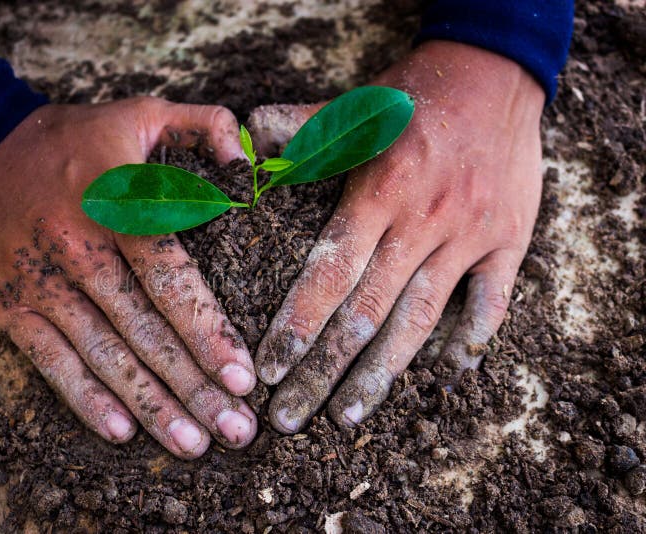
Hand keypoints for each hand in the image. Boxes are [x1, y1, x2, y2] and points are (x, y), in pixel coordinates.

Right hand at [0, 98, 257, 458]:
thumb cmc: (75, 138)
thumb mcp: (142, 112)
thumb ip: (205, 126)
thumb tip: (249, 161)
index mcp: (117, 205)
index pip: (170, 280)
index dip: (207, 332)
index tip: (243, 378)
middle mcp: (78, 250)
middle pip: (145, 331)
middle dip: (193, 386)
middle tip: (236, 430)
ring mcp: (38, 282)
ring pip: (103, 355)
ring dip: (150, 404)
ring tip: (192, 444)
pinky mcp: (6, 304)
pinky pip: (48, 359)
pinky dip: (83, 397)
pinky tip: (121, 431)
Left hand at [250, 41, 544, 432]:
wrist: (496, 73)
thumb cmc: (413, 95)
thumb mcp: (353, 106)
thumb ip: (297, 131)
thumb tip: (242, 145)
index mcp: (378, 190)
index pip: (329, 272)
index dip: (296, 325)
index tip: (268, 370)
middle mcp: (422, 221)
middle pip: (365, 312)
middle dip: (323, 369)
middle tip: (290, 418)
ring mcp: (469, 235)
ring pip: (420, 319)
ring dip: (382, 374)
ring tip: (347, 415)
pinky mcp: (509, 241)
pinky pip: (491, 302)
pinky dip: (471, 340)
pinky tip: (448, 375)